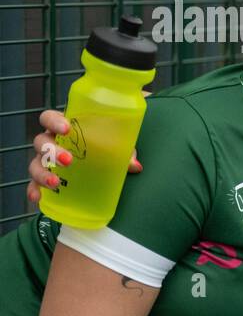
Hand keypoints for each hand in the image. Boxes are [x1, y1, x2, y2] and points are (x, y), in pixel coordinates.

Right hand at [26, 109, 140, 203]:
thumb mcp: (115, 145)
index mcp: (63, 127)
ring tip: (55, 183)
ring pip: (35, 163)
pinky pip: (34, 184)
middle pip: (41, 142)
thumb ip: (124, 152)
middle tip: (68, 160)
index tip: (66, 128)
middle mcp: (50, 142)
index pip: (49, 118)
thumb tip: (135, 166)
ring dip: (42, 173)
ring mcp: (45, 160)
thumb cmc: (104, 146)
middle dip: (51, 151)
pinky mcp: (45, 177)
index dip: (53, 121)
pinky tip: (38, 198)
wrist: (99, 162)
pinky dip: (34, 190)